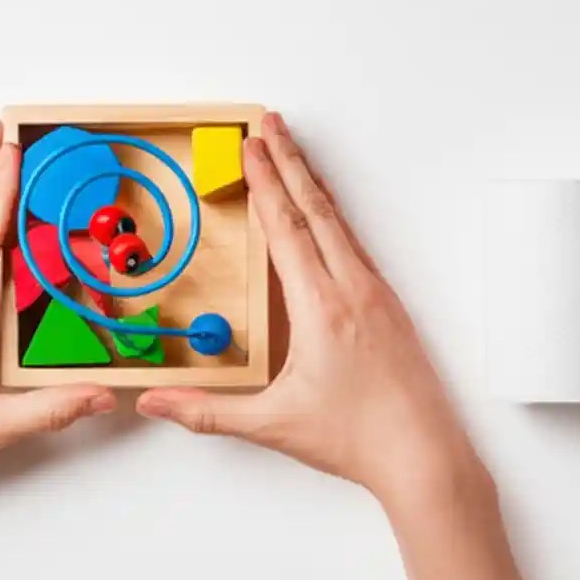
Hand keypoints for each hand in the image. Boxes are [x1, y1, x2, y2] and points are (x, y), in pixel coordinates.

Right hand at [137, 113, 483, 511]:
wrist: (426, 456)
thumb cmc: (356, 439)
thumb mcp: (272, 424)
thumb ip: (207, 412)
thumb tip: (153, 403)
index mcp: (321, 307)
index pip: (285, 229)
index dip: (265, 183)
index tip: (251, 147)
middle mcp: (353, 290)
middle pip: (316, 209)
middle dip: (290, 162)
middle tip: (271, 123)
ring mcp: (377, 295)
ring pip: (341, 223)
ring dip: (314, 184)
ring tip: (296, 155)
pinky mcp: (391, 308)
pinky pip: (358, 246)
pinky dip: (336, 218)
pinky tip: (330, 217)